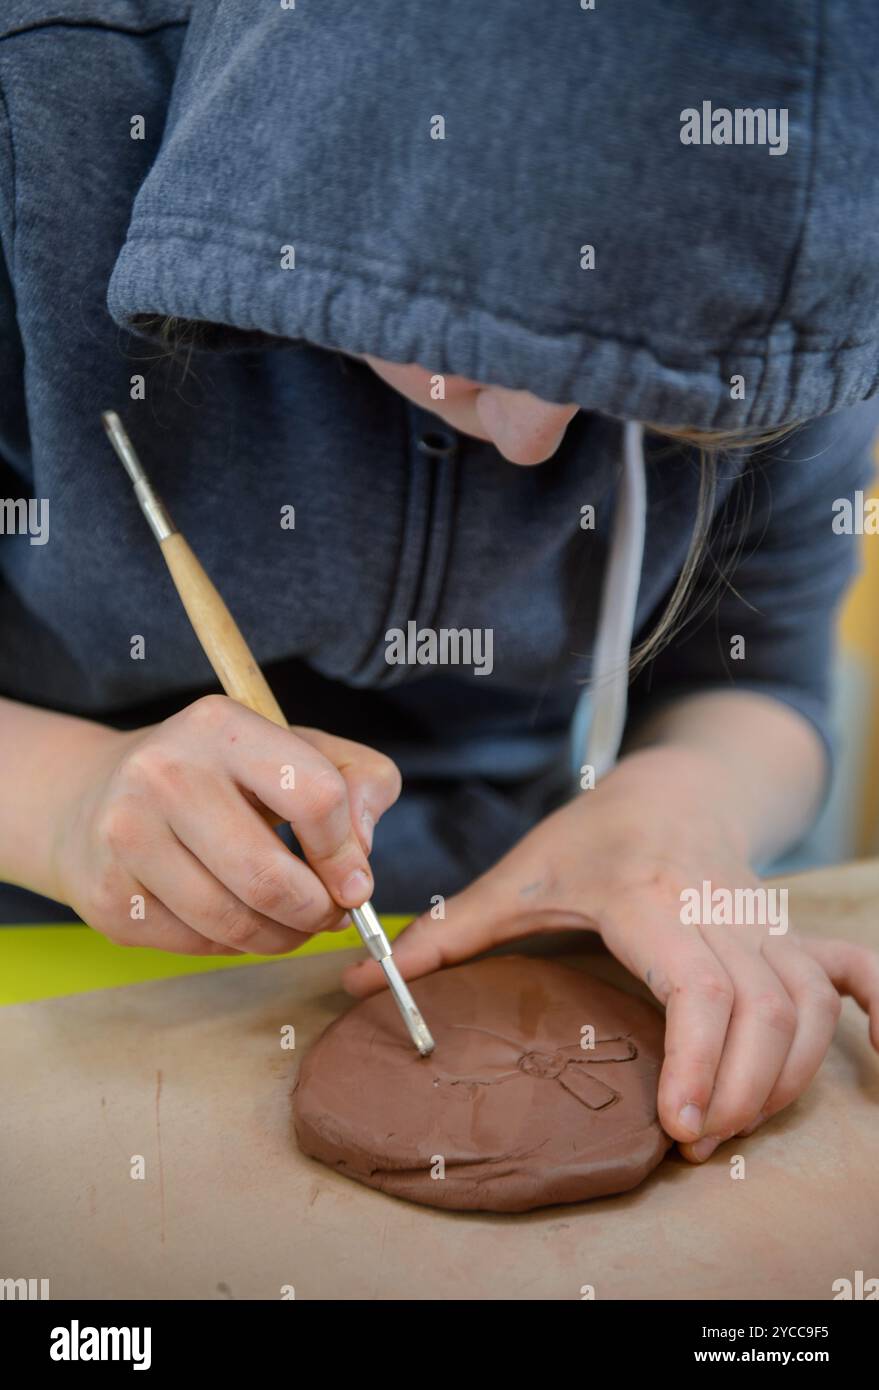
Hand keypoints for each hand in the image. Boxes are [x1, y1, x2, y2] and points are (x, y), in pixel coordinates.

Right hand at [50, 694, 400, 954]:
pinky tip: (238, 919)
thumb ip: (360, 781)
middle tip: (329, 915)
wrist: (97, 796)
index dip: (346, 853)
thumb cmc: (221, 775)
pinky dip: (234, 944)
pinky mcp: (109, 895)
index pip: (315, 796)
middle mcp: (163, 774)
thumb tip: (361, 853)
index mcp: (221, 726)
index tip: (354, 880)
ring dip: (283, 937)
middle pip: (268, 877)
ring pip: (234, 922)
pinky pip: (198, 943)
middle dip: (317, 912)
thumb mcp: (296, 750)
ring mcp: (127, 837)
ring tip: (294, 923)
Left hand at [343, 746, 878, 1159]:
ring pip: (803, 1005)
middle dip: (738, 1089)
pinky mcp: (787, 928)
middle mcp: (720, 909)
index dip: (699, 1058)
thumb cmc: (592, 833)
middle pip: (760, 1009)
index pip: (701, 984)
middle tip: (693, 1143)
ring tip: (730, 1125)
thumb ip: (446, 933)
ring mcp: (763, 919)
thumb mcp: (518, 875)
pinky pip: (851, 971)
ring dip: (781, 1075)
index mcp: (650, 898)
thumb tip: (357, 981)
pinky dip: (874, 1011)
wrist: (669, 782)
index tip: (679, 1122)